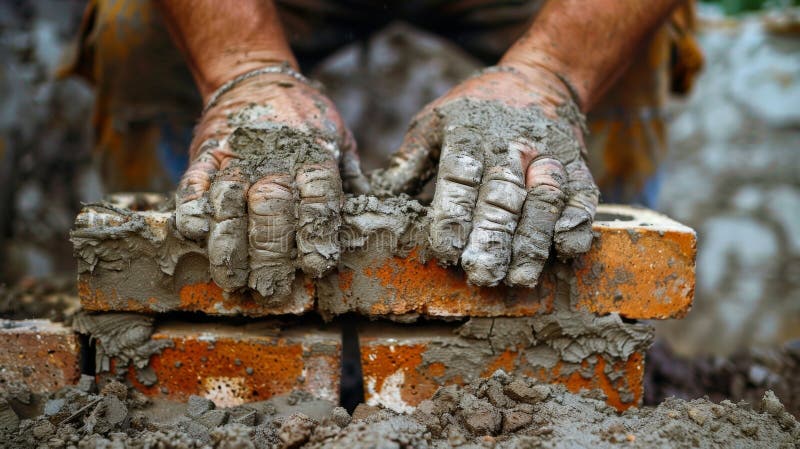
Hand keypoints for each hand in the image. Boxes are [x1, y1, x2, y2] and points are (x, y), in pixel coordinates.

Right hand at [175, 69, 367, 296]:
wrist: (256, 78)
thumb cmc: (306, 119)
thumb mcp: (340, 137)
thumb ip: (351, 177)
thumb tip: (377, 216)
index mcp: (315, 153)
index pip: (319, 194)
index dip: (318, 232)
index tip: (318, 266)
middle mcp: (275, 157)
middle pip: (272, 206)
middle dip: (271, 254)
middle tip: (272, 290)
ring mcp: (235, 156)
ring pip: (230, 202)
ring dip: (229, 245)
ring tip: (233, 281)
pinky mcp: (204, 155)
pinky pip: (193, 185)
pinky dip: (192, 211)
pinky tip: (196, 236)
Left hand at [372, 65, 598, 286]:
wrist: (537, 80)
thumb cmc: (473, 112)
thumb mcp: (433, 122)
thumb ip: (409, 161)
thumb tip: (377, 197)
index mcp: (468, 136)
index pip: (459, 177)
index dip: (452, 215)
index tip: (445, 251)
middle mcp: (509, 147)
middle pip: (502, 196)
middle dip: (491, 238)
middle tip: (482, 275)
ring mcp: (547, 156)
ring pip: (543, 199)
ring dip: (533, 241)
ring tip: (520, 277)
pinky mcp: (577, 166)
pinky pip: (583, 195)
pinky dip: (578, 223)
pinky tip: (566, 250)